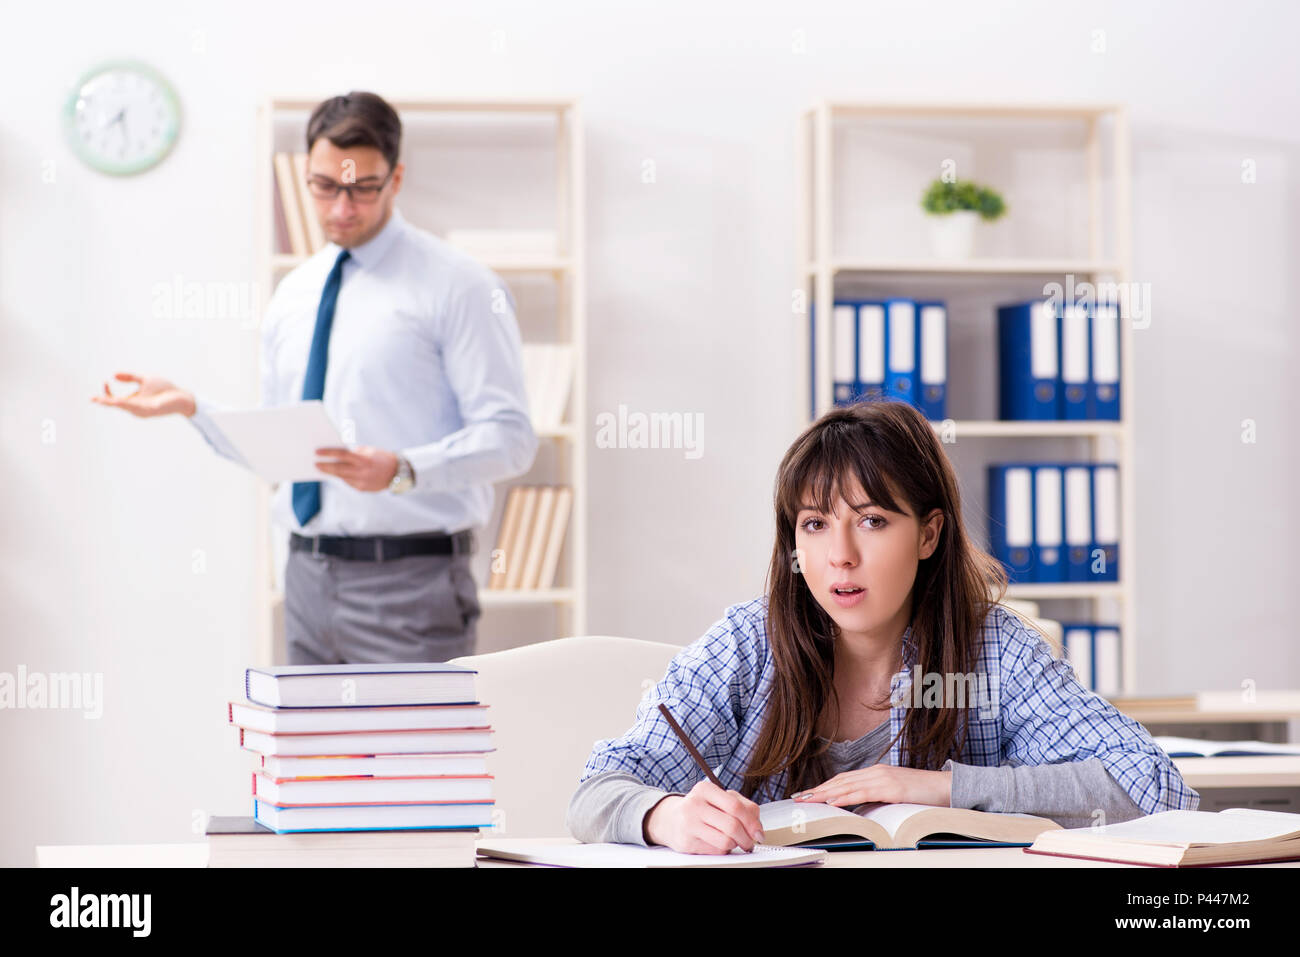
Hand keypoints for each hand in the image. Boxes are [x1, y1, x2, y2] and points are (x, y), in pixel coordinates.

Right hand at [90, 372, 194, 417]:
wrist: (182, 396)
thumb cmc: (164, 389)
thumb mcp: (144, 380)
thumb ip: (130, 377)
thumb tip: (114, 375)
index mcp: (132, 401)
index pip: (114, 399)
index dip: (107, 392)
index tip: (105, 381)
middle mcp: (136, 408)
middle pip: (117, 405)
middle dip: (105, 402)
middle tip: (93, 399)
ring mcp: (144, 410)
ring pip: (126, 407)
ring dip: (115, 403)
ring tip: (103, 401)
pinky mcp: (153, 408)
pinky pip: (139, 407)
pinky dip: (130, 405)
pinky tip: (122, 402)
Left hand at [313, 446, 398, 491]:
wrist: (398, 472)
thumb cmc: (381, 458)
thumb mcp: (369, 451)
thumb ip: (354, 453)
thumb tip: (337, 455)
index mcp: (364, 459)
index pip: (342, 455)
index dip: (328, 453)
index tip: (317, 453)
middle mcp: (362, 472)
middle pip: (338, 469)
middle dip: (325, 466)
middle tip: (315, 464)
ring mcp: (362, 482)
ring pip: (341, 477)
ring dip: (332, 472)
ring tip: (323, 468)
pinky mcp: (362, 489)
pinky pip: (348, 482)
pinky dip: (343, 477)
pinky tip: (337, 474)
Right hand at [643, 779, 764, 854]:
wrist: (670, 820)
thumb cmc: (700, 808)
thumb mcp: (718, 799)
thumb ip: (742, 806)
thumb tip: (757, 828)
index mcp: (705, 789)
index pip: (736, 806)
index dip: (752, 822)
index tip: (759, 832)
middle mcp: (694, 804)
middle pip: (732, 825)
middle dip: (747, 838)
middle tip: (750, 842)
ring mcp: (688, 824)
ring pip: (725, 841)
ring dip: (735, 845)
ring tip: (734, 842)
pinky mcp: (686, 842)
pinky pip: (715, 851)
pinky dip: (722, 850)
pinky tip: (718, 843)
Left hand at [791, 766, 951, 807]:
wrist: (946, 787)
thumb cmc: (922, 793)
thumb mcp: (894, 794)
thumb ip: (876, 796)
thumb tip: (858, 807)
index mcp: (875, 773)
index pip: (843, 779)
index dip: (824, 786)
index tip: (808, 794)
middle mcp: (876, 772)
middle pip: (841, 781)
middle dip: (818, 789)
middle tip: (799, 797)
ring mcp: (883, 778)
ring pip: (848, 785)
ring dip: (825, 793)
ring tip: (809, 800)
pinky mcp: (891, 787)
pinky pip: (864, 792)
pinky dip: (846, 797)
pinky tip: (833, 801)